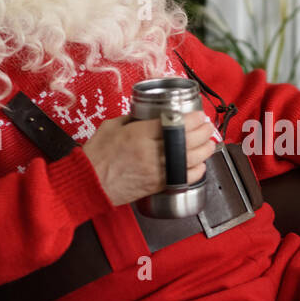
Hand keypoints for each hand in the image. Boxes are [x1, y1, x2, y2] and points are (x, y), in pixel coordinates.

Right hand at [83, 110, 215, 206]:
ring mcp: (156, 170)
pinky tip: (200, 165)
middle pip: (187, 140)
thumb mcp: (111, 127)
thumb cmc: (96, 155)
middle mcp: (151, 152)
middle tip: (208, 126)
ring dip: (204, 151)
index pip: (173, 124)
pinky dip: (196, 171)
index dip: (191, 119)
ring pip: (190, 159)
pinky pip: (183, 178)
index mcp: (139, 135)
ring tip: (210, 143)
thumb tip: (147, 116)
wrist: (89, 183)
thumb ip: (131, 120)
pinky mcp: (157, 185)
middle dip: (203, 132)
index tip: (199, 115)